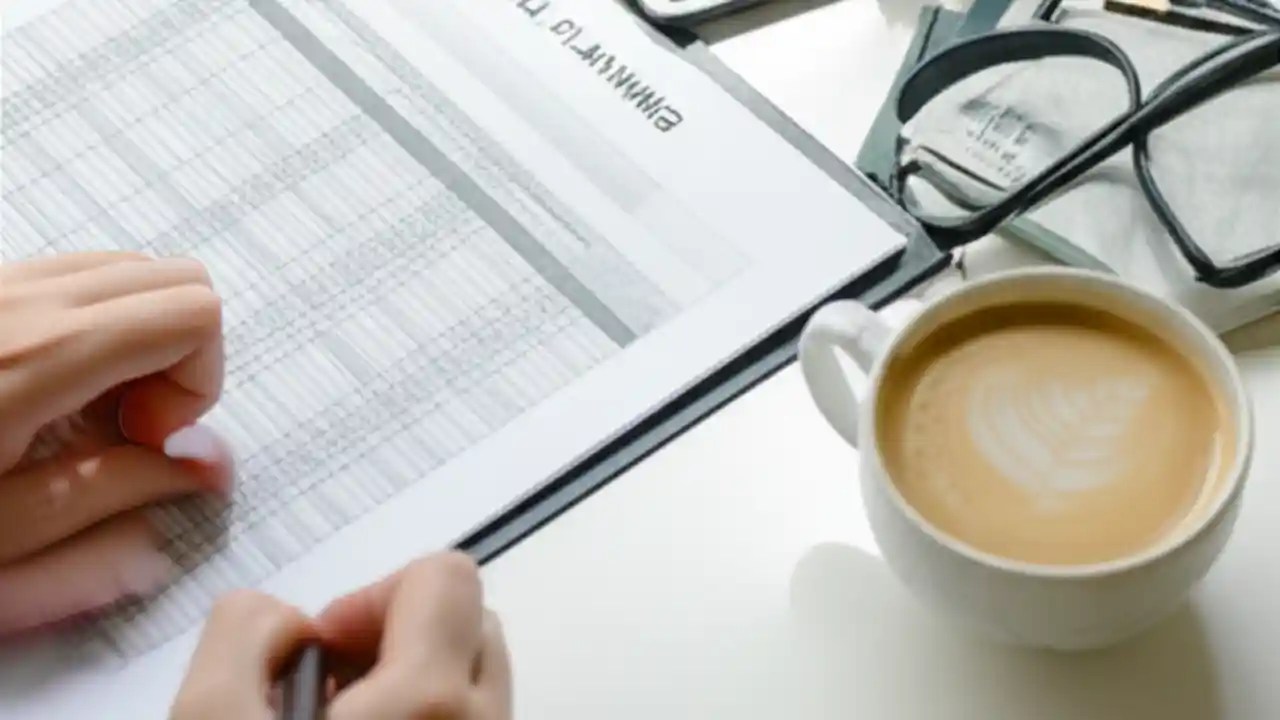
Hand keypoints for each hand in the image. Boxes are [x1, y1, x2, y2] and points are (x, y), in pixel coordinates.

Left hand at [0, 252, 230, 635]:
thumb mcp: (5, 534)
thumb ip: (124, 491)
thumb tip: (206, 465)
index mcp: (40, 355)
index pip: (195, 311)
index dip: (199, 382)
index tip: (148, 440)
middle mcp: (19, 299)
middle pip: (173, 277)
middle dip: (177, 354)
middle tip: (124, 427)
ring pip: (122, 273)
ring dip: (133, 340)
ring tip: (76, 412)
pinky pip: (68, 281)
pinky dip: (87, 329)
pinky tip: (39, 393)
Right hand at [171, 552, 512, 719]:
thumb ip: (241, 636)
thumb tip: (277, 617)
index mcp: (432, 701)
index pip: (447, 574)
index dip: (373, 595)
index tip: (326, 643)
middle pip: (468, 621)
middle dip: (396, 638)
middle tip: (330, 687)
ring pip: (472, 678)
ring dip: (412, 682)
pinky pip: (470, 718)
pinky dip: (426, 717)